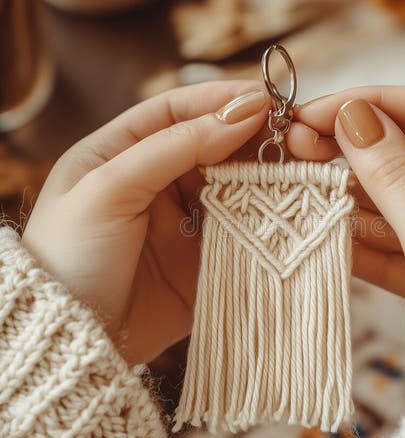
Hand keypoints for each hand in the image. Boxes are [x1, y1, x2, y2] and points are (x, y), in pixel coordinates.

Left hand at [22, 82, 274, 365]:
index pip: (176, 113)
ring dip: (264, 176)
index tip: (264, 99)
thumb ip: (174, 147)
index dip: (219, 101)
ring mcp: (181, 222)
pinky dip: (266, 220)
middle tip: (293, 133)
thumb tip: (240, 115)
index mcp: (120, 154)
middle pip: (212, 147)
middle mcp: (155, 183)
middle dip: (252, 138)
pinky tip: (290, 209)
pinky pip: (242, 232)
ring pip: (232, 187)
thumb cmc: (70, 255)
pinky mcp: (204, 261)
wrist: (72, 339)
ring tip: (300, 166)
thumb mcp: (110, 188)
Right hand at [294, 87, 404, 396]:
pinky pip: (399, 239)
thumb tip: (356, 115)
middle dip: (361, 147)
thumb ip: (396, 179)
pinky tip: (323, 225)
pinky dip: (364, 232)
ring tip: (301, 182)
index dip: (385, 102)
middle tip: (299, 144)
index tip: (326, 109)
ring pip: (404, 197)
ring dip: (355, 189)